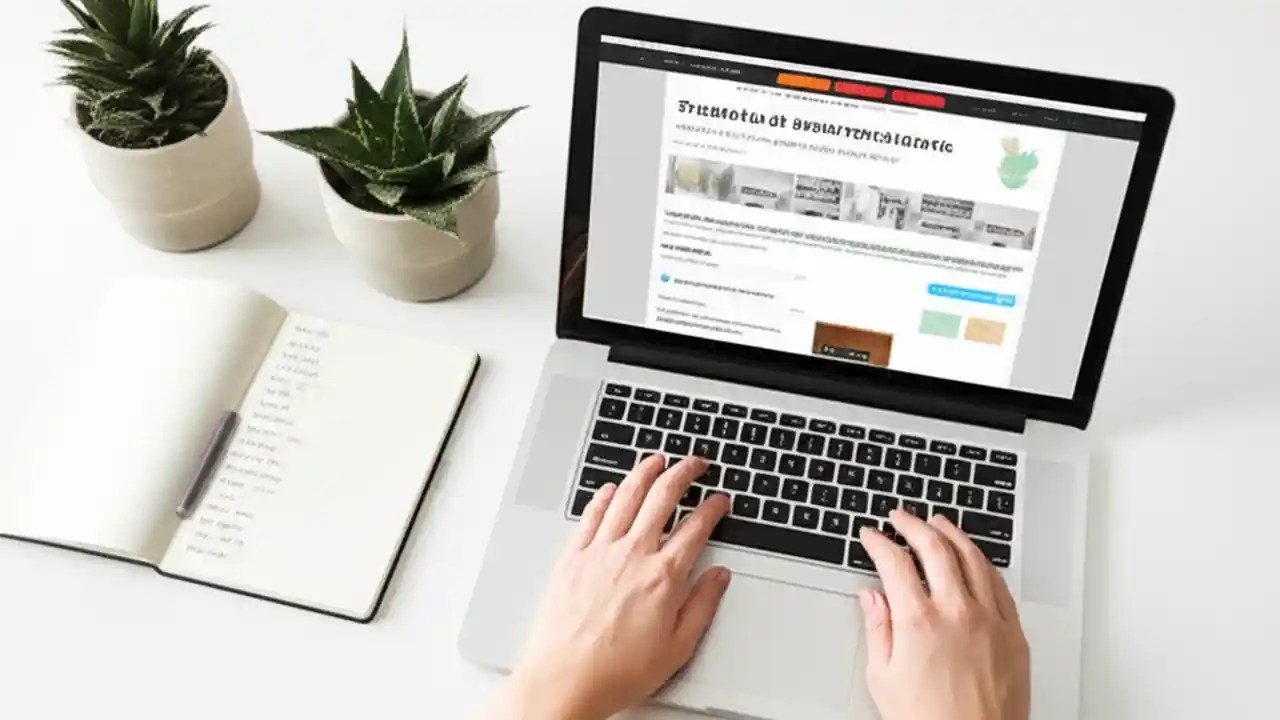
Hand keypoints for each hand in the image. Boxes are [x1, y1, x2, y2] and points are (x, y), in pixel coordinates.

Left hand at [488, 455, 731, 719]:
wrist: (565, 679)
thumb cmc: (617, 671)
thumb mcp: (677, 648)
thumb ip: (702, 605)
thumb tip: (719, 577)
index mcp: (663, 577)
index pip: (696, 528)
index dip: (713, 508)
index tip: (720, 500)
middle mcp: (632, 555)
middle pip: (662, 498)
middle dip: (684, 473)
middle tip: (695, 462)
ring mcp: (599, 552)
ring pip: (626, 497)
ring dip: (644, 472)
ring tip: (656, 459)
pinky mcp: (572, 558)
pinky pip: (591, 516)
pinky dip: (604, 496)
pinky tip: (612, 489)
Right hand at [859, 510, 1029, 719]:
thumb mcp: (883, 678)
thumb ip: (878, 630)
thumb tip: (872, 599)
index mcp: (918, 622)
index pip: (895, 563)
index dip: (879, 542)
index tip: (871, 536)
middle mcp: (957, 613)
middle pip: (935, 548)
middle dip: (913, 525)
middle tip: (901, 517)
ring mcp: (989, 621)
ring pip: (972, 558)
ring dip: (951, 534)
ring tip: (938, 522)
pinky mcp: (1013, 634)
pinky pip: (1000, 585)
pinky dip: (983, 562)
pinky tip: (975, 557)